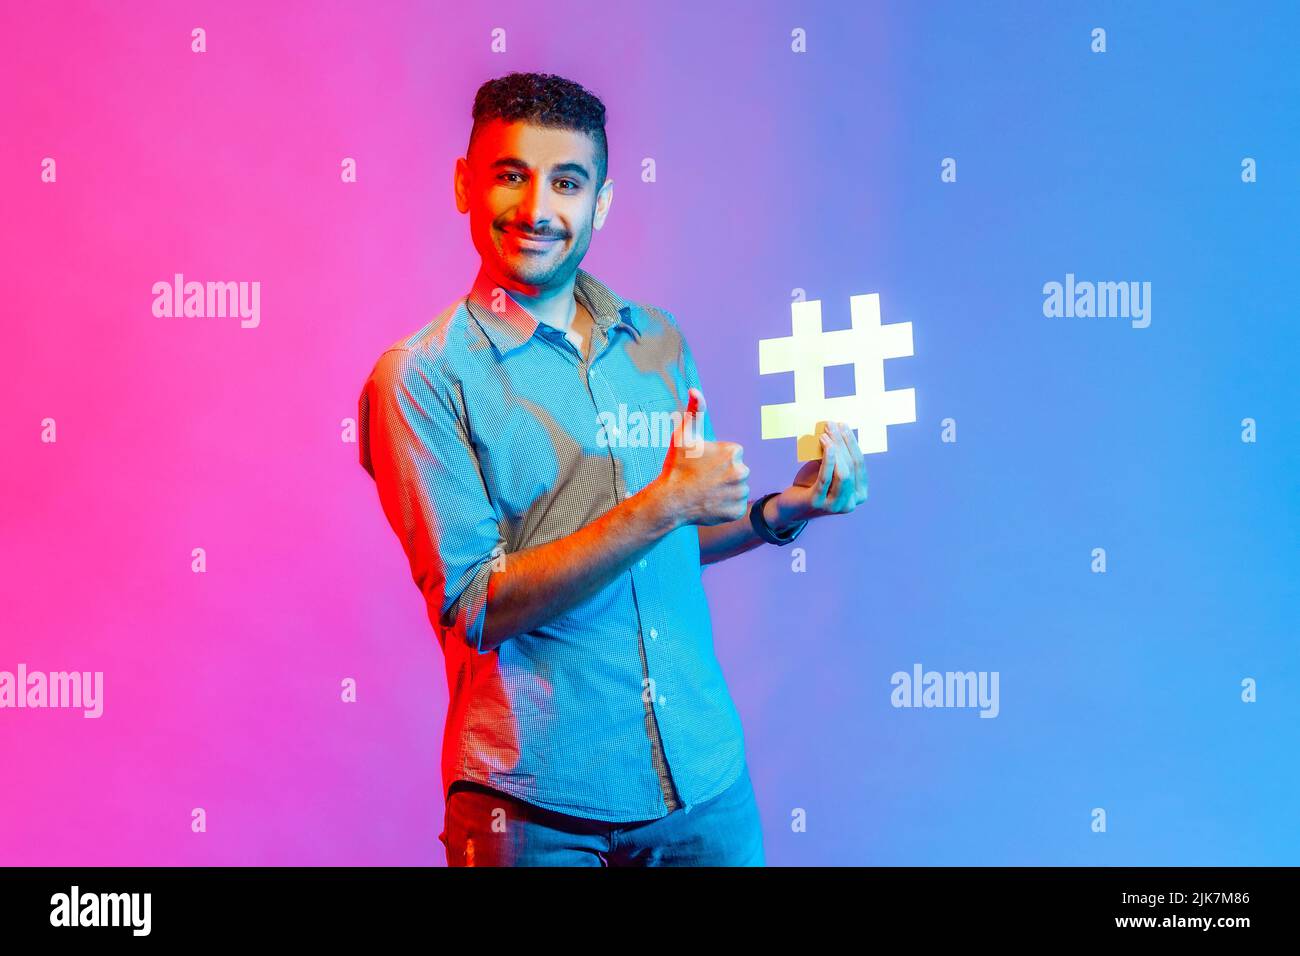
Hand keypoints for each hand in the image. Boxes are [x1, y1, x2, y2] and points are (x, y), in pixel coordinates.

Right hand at [652, 388, 749, 526]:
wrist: (670, 501)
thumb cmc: (676, 466)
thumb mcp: (683, 435)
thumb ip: (694, 411)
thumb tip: (695, 390)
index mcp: (734, 452)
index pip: (733, 454)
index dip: (716, 459)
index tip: (702, 464)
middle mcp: (742, 472)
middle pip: (737, 471)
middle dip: (723, 474)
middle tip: (703, 479)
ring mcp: (740, 493)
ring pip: (737, 488)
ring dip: (725, 489)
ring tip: (705, 490)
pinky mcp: (737, 511)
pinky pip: (735, 505)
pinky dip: (725, 505)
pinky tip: (710, 502)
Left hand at [766, 421, 867, 529]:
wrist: (791, 507)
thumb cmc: (811, 485)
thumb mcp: (828, 469)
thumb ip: (836, 456)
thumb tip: (836, 431)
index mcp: (859, 494)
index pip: (860, 464)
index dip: (852, 443)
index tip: (843, 425)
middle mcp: (851, 503)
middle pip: (852, 466)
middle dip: (843, 442)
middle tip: (831, 425)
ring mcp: (835, 505)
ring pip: (843, 473)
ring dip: (835, 449)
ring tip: (825, 434)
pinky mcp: (818, 503)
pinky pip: (826, 478)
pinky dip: (828, 460)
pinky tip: (826, 446)